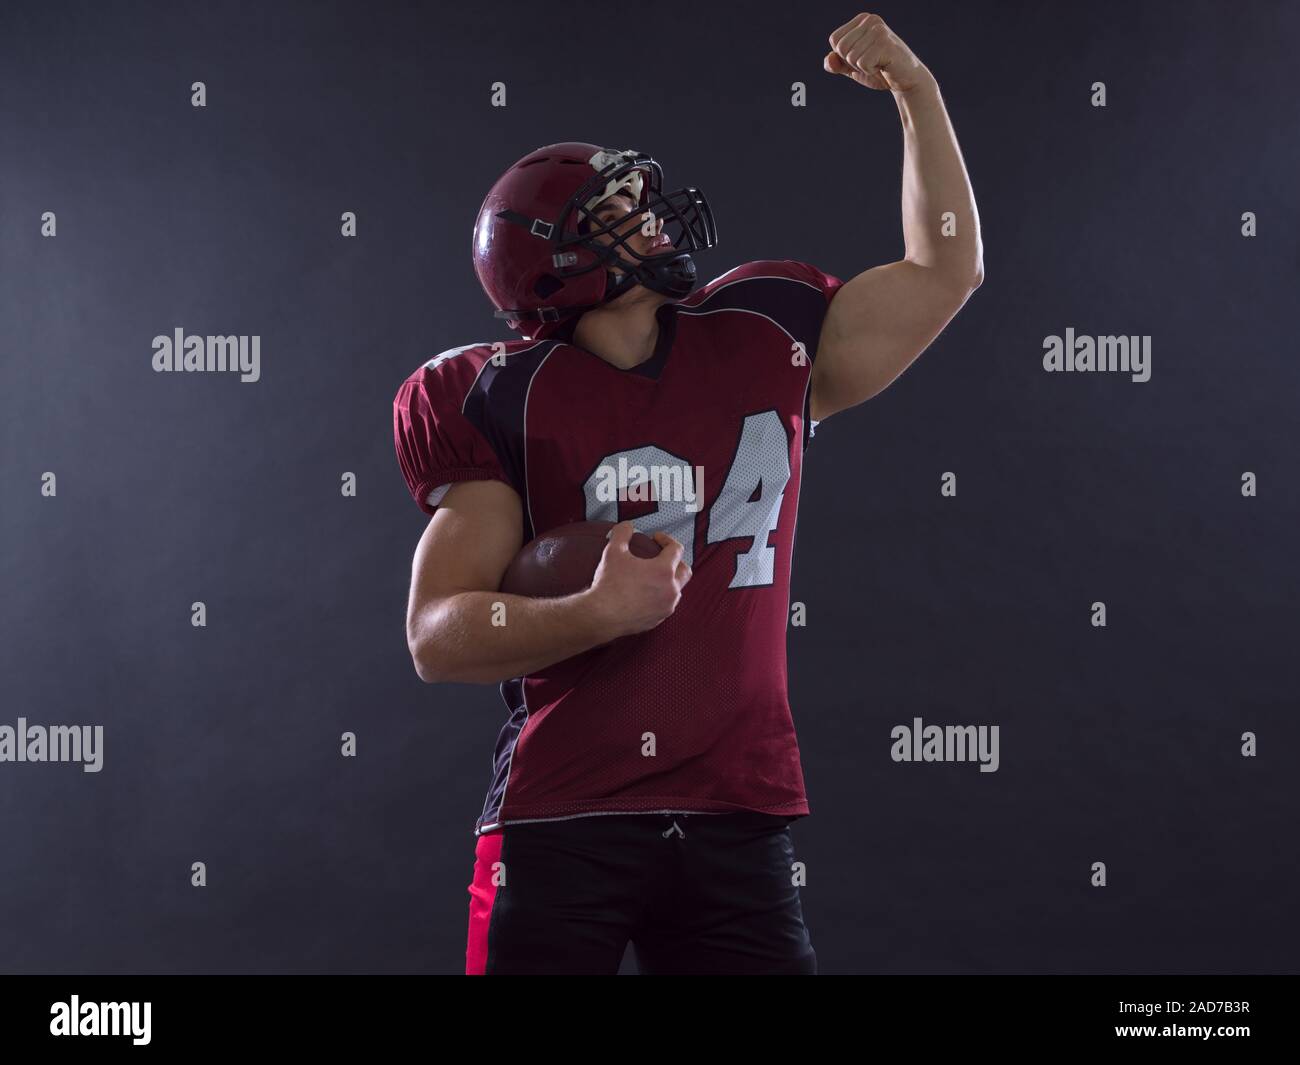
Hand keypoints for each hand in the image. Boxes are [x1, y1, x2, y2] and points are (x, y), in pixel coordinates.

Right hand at [585, 523, 691, 639]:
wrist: (601, 616)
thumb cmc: (609, 584)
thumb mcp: (613, 552)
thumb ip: (622, 533)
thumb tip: (626, 526)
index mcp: (664, 570)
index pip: (676, 549)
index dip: (666, 539)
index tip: (655, 539)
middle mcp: (670, 589)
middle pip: (685, 571)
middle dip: (676, 561)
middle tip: (662, 557)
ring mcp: (666, 607)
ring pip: (676, 590)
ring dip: (669, 581)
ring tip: (654, 576)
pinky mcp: (658, 619)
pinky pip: (665, 605)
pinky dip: (660, 597)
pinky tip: (646, 594)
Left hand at [823, 13, 931, 93]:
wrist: (905, 81)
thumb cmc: (879, 71)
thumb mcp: (852, 68)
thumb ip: (836, 63)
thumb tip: (828, 59)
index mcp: (862, 20)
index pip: (835, 39)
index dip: (844, 56)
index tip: (863, 57)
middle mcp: (871, 19)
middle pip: (841, 47)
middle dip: (852, 63)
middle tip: (872, 62)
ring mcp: (879, 30)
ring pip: (851, 57)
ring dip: (863, 68)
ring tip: (879, 64)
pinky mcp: (885, 43)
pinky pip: (863, 64)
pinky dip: (871, 71)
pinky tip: (884, 66)